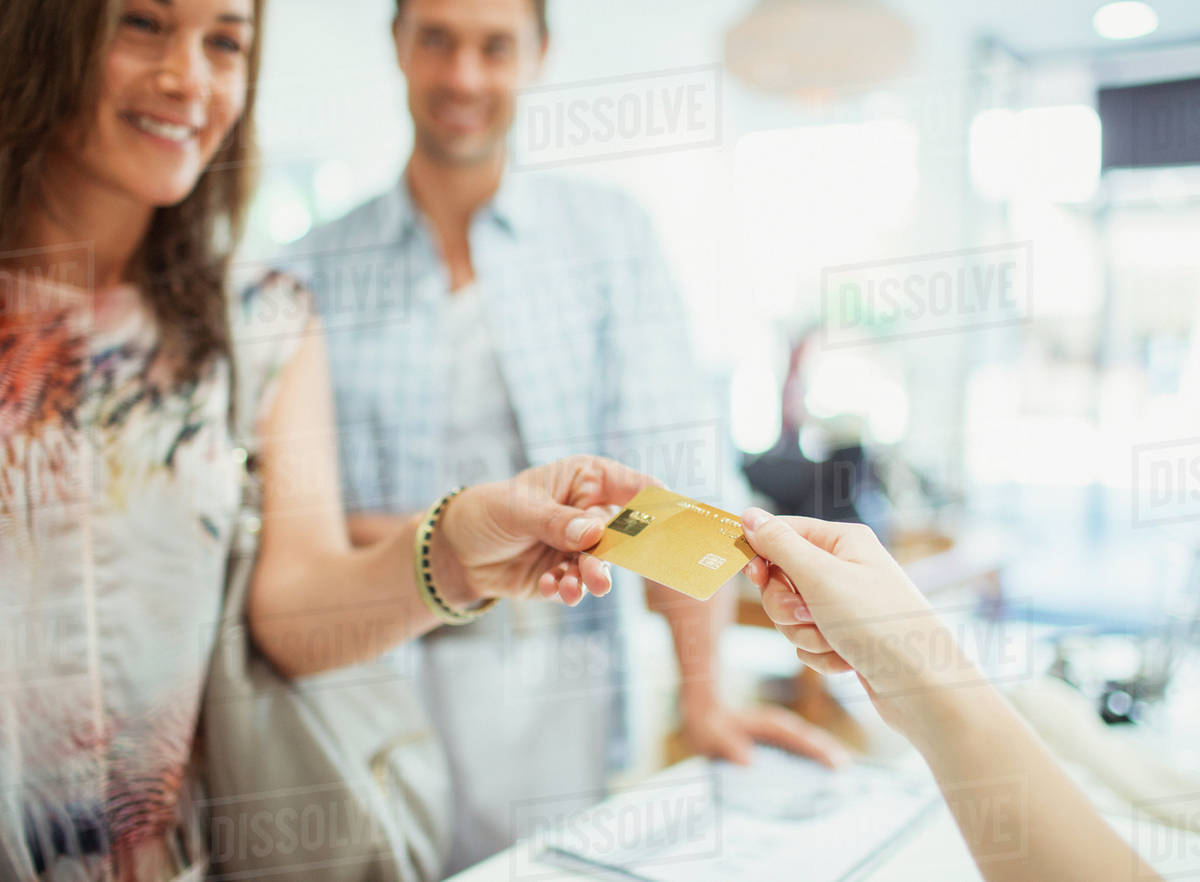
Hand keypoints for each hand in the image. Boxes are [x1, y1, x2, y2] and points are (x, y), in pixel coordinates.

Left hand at [435, 455, 657, 606]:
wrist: (457, 551)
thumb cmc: (489, 511)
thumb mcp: (518, 510)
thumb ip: (556, 522)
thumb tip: (593, 533)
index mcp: (588, 480)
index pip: (635, 487)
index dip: (656, 504)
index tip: (669, 525)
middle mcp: (591, 513)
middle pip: (623, 533)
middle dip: (616, 554)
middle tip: (604, 571)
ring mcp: (580, 546)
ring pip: (602, 564)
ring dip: (592, 577)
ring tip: (576, 587)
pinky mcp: (567, 575)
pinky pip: (578, 585)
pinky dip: (567, 589)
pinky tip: (551, 586)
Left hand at [681, 699, 850, 768]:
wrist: (704, 711)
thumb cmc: (709, 725)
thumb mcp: (712, 734)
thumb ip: (728, 745)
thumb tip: (747, 761)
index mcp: (769, 724)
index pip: (799, 737)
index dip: (818, 749)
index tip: (837, 762)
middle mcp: (780, 727)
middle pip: (811, 739)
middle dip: (830, 753)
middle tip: (849, 770)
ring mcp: (781, 733)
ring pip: (809, 744)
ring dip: (825, 756)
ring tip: (844, 773)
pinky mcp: (778, 741)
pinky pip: (801, 750)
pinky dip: (814, 759)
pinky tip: (821, 776)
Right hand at [739, 508, 978, 737]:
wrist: (922, 687)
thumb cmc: (878, 623)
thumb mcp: (821, 576)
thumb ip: (779, 544)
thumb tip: (748, 515)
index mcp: (843, 542)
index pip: (783, 532)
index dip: (762, 554)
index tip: (754, 576)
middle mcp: (845, 568)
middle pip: (782, 578)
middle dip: (786, 606)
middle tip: (808, 615)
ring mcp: (846, 604)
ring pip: (792, 614)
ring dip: (803, 633)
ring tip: (833, 642)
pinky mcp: (847, 637)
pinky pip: (809, 640)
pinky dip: (819, 654)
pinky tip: (845, 661)